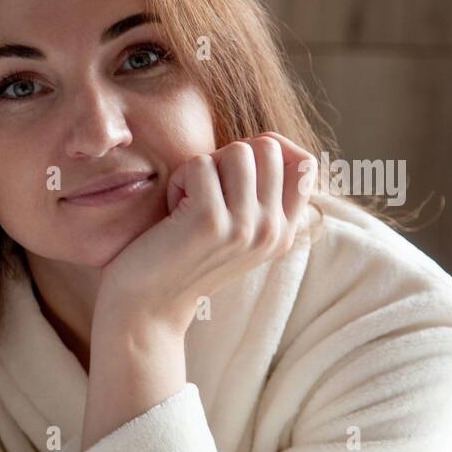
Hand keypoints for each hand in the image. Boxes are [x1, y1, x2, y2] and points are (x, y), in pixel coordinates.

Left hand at [93, 132, 314, 339]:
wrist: (147, 308)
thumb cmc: (181, 258)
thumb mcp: (234, 230)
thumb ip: (259, 196)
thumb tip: (268, 142)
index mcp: (284, 232)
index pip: (304, 162)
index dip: (267, 148)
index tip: (233, 170)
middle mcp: (272, 231)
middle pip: (267, 147)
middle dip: (227, 157)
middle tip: (204, 190)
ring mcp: (245, 226)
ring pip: (237, 151)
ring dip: (202, 168)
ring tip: (188, 202)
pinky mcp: (211, 221)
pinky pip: (199, 164)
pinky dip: (178, 180)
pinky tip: (171, 213)